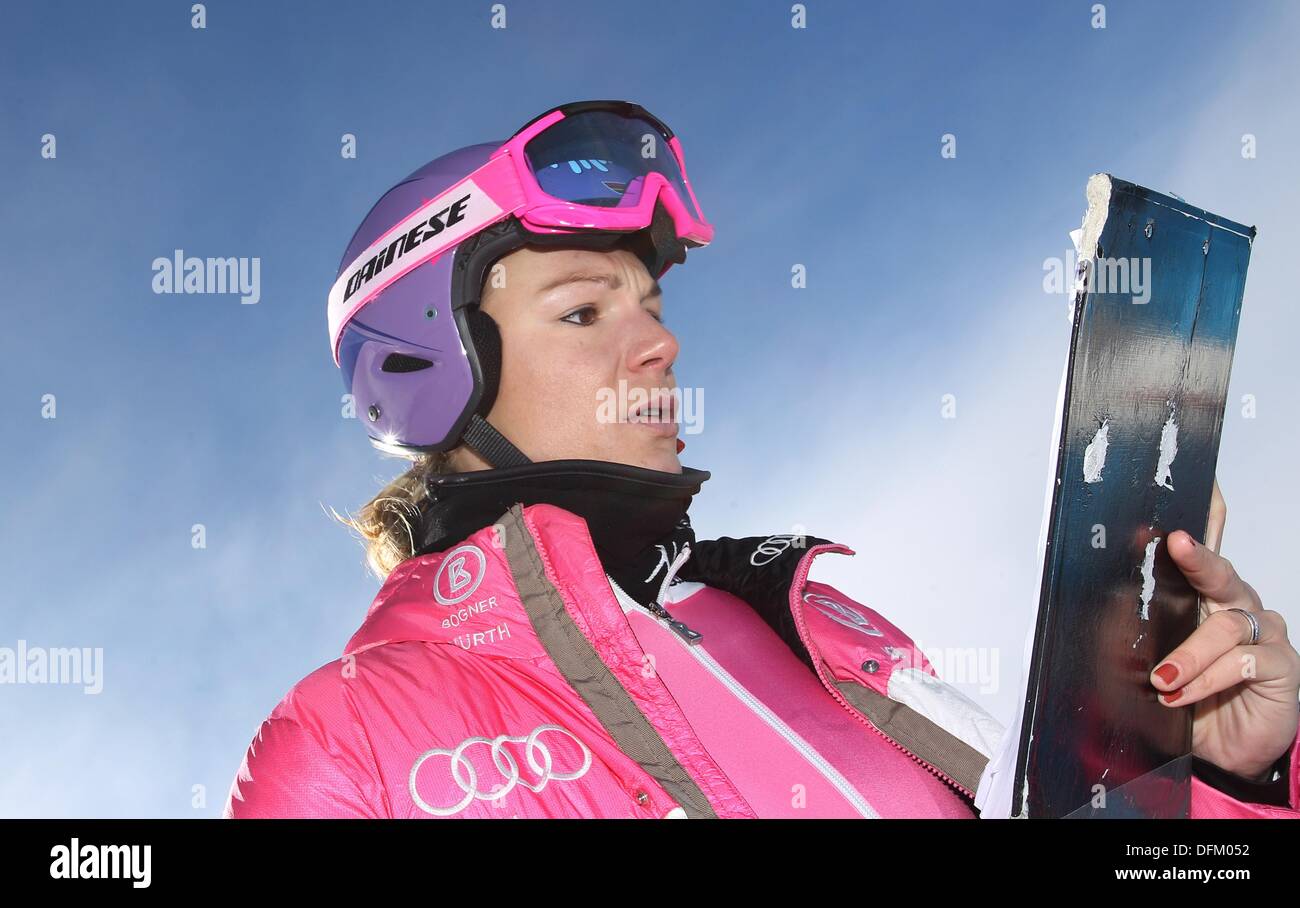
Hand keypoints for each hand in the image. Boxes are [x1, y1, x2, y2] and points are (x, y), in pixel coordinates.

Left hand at [1149, 478, 1299, 781]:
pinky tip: (1184, 693)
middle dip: (1197, 556)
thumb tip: (1101, 607)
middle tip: (1176, 545)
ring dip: (1188, 653)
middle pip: (1218, 571)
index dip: (1205, 515)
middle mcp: (1232, 605)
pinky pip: (1243, 661)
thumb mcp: (1143, 664)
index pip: (1204, 548)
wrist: (1220, 752)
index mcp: (1199, 597)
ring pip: (1224, 624)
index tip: (1196, 487)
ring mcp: (1258, 632)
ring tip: (1162, 679)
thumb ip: (1127, 635)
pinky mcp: (1277, 665)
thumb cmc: (1184, 699)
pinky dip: (1208, 678)